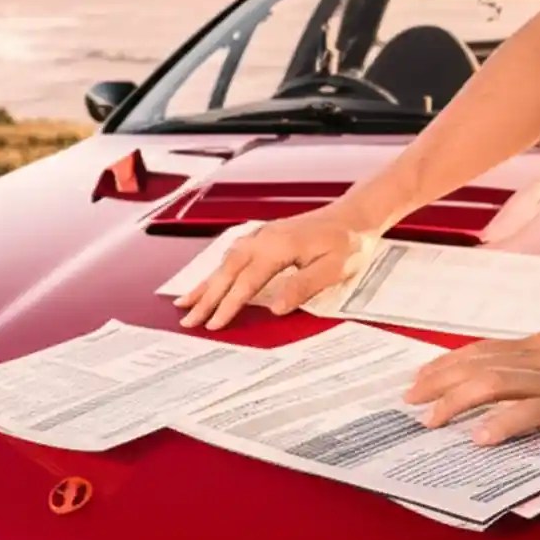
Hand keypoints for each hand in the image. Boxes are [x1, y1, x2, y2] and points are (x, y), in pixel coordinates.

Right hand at [174, 207, 375, 329]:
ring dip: (205, 283)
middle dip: (205, 298)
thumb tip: (275, 307)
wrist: (355, 215)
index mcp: (279, 246)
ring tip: (185, 303)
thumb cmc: (349, 242)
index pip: (246, 282)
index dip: (228, 305)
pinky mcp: (264, 235)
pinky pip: (232, 254)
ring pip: (225, 262)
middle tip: (188, 321)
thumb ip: (302, 286)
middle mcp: (264, 238)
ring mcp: (262, 234)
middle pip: (227, 272)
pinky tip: (208, 280)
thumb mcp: (334, 268)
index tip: (214, 325)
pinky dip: (216, 269)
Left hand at [403, 331, 539, 445]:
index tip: (418, 379)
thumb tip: (509, 381)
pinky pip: (533, 412)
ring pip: (495, 383)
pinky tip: (480, 438)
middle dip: (438, 383)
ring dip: (457, 402)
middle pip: (478, 364)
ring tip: (431, 421)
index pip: (483, 351)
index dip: (446, 364)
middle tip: (408, 402)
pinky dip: (503, 424)